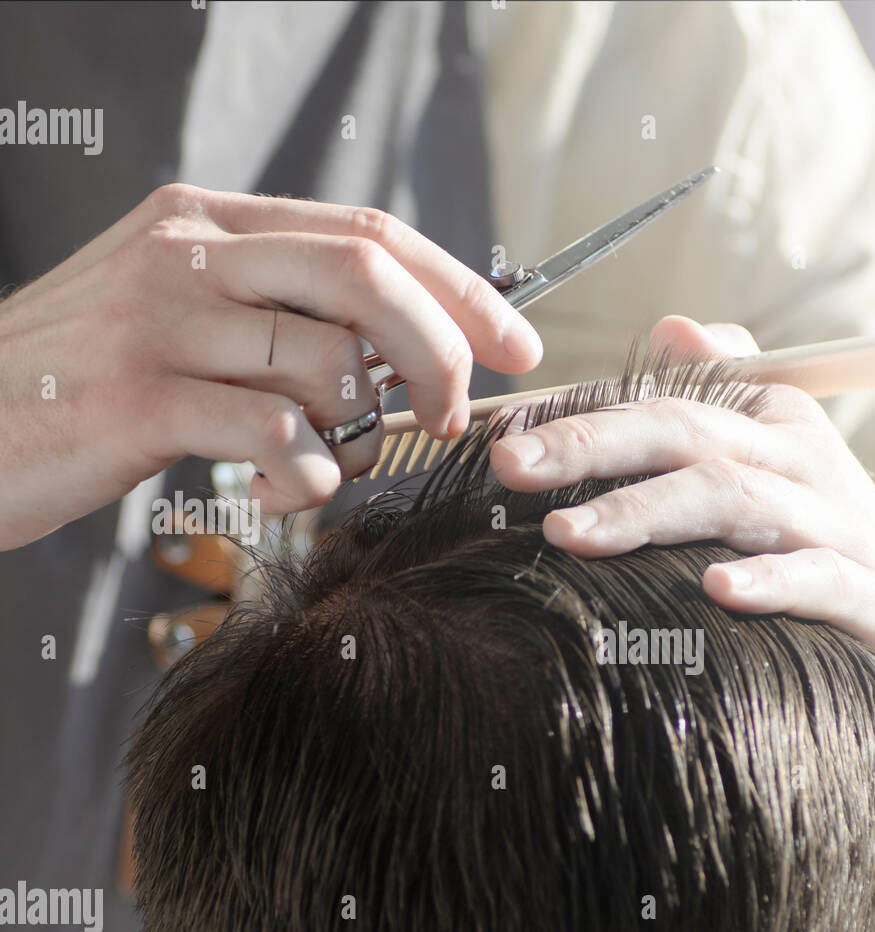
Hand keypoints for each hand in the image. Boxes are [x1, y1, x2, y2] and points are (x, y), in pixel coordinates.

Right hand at [0, 184, 542, 548]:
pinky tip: (284, 490)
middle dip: (439, 349)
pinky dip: (309, 476)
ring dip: (358, 434)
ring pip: (328, 361)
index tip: (517, 342)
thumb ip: (273, 316)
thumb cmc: (83, 387)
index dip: (459, 287)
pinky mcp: (138, 398)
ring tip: (323, 467)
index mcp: (208, 223)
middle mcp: (187, 253)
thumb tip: (394, 354)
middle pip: (366, 275)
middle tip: (451, 413)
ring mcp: (160, 321)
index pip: (369, 233)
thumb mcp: (177, 320)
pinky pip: (277, 433)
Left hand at [489, 315, 874, 743]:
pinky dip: (770, 585)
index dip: (582, 417)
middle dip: (594, 448)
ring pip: (739, 504)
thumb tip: (670, 330)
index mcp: (776, 424)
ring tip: (571, 534)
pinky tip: (714, 593)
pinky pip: (821, 584)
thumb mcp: (779, 460)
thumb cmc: (825, 542)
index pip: (666, 404)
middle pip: (690, 438)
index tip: (501, 440)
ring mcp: (843, 532)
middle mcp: (807, 465)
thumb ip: (726, 393)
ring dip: (649, 514)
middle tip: (511, 470)